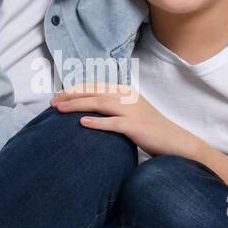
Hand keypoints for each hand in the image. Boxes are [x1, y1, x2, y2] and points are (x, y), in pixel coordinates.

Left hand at [51, 83, 201, 158]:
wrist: (175, 141)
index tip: (58, 94)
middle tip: (52, 101)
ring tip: (59, 108)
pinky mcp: (136, 126)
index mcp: (126, 92)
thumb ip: (115, 106)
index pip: (96, 85)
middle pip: (94, 92)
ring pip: (100, 103)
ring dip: (77, 104)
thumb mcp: (132, 112)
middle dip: (71, 95)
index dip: (75, 88)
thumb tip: (92, 108)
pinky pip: (113, 123)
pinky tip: (82, 123)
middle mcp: (128, 98)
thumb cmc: (151, 129)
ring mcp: (132, 111)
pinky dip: (97, 122)